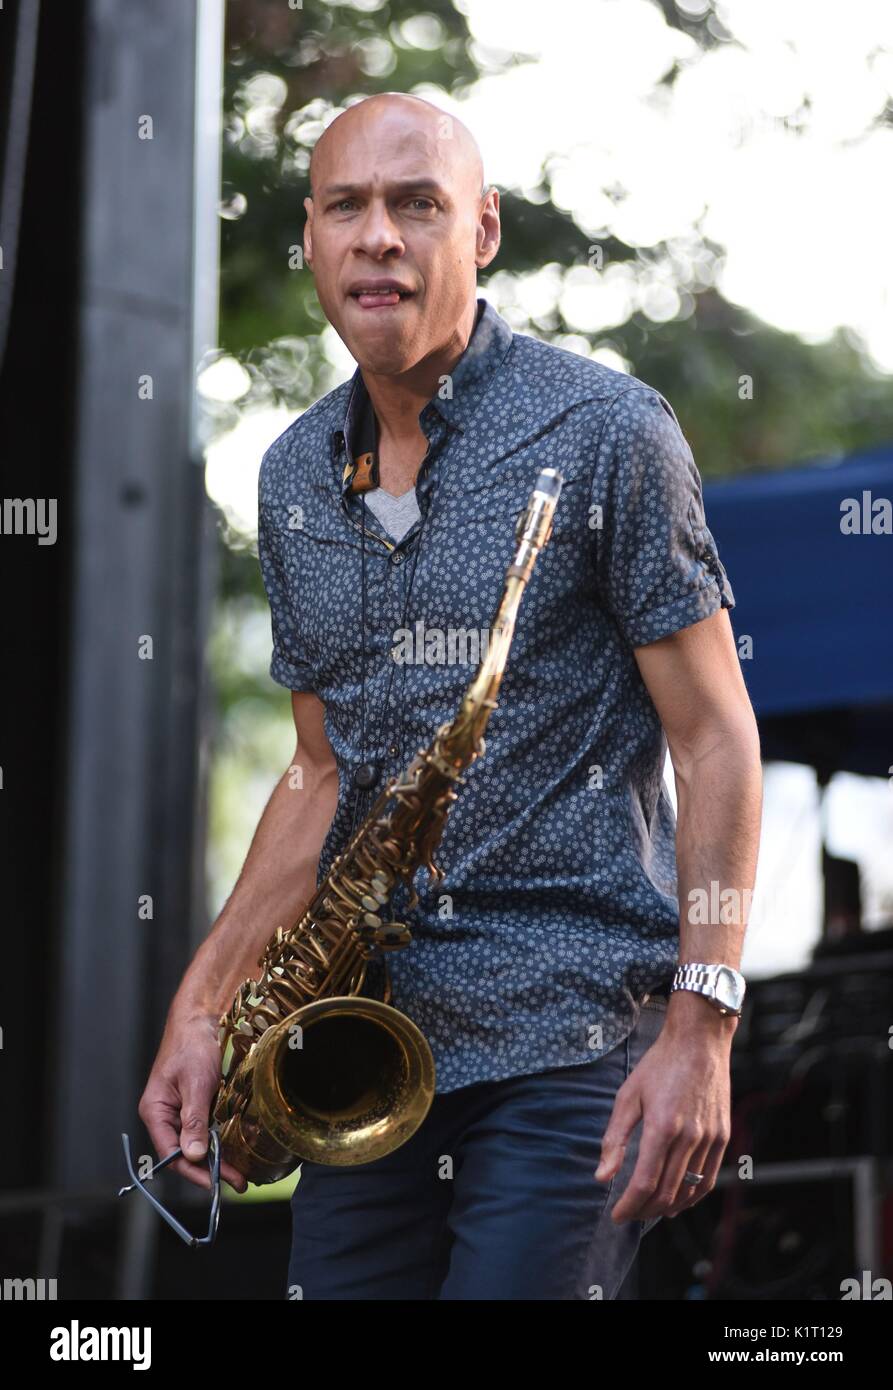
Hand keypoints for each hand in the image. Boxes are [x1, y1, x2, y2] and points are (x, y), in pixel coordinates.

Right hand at [138, 1010, 247, 1193]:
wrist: (200, 1020)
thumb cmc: (192, 1046)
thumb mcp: (195, 1083)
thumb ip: (193, 1119)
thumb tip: (192, 1155)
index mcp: (154, 1111)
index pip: (170, 1153)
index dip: (192, 1171)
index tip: (216, 1182)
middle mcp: (164, 1115)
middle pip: (184, 1152)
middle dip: (209, 1169)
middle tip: (238, 1182)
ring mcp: (179, 1111)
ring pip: (196, 1144)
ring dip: (216, 1158)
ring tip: (240, 1174)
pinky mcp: (194, 1105)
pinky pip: (204, 1130)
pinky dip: (218, 1142)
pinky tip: (234, 1151)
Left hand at [594, 1009, 732, 1222]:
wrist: (699, 1042)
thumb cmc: (659, 1065)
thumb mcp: (628, 1095)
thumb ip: (614, 1138)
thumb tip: (601, 1177)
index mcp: (662, 1127)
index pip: (645, 1182)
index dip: (629, 1205)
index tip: (616, 1215)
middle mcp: (690, 1137)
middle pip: (667, 1192)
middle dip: (645, 1210)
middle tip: (629, 1214)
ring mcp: (710, 1138)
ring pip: (689, 1189)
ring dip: (668, 1207)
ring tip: (649, 1210)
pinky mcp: (723, 1136)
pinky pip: (709, 1178)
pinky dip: (693, 1195)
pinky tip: (679, 1200)